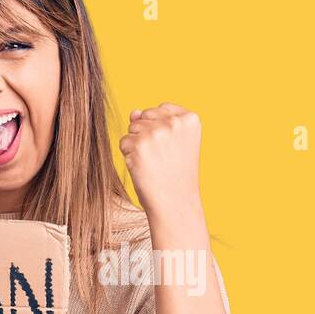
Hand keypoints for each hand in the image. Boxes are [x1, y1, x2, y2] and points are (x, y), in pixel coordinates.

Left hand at [118, 102, 203, 223]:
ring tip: (153, 164)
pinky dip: (129, 156)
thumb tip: (133, 112)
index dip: (161, 129)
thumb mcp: (175, 143)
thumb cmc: (175, 174)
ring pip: (132, 128)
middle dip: (147, 135)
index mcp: (190, 119)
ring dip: (137, 146)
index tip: (171, 149)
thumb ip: (157, 121)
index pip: (161, 109)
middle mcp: (175, 122)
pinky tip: (144, 169)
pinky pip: (124, 142)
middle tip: (162, 158)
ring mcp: (156, 133)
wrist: (175, 204)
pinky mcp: (139, 145)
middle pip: (144, 116)